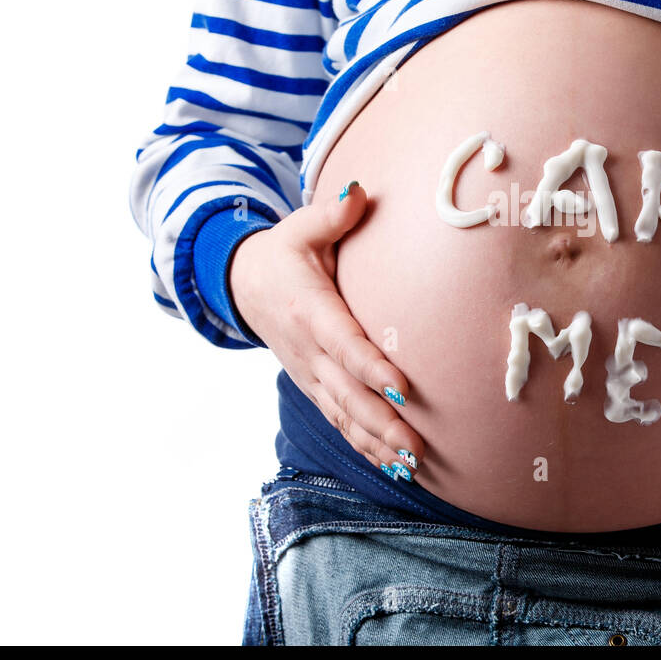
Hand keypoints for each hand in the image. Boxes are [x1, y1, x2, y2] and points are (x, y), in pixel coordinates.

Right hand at [229, 182, 422, 480]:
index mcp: (309, 311)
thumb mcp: (299, 227)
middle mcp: (308, 351)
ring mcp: (310, 375)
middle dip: (382, 422)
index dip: (372, 368)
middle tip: (418, 444)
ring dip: (377, 442)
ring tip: (413, 462)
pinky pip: (340, 421)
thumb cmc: (283, 252)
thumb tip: (359, 194)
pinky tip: (395, 465)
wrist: (242, 284)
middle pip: (347, 394)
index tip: (403, 388)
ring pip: (344, 416)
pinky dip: (365, 445)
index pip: (344, 344)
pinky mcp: (314, 387)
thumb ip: (330, 215)